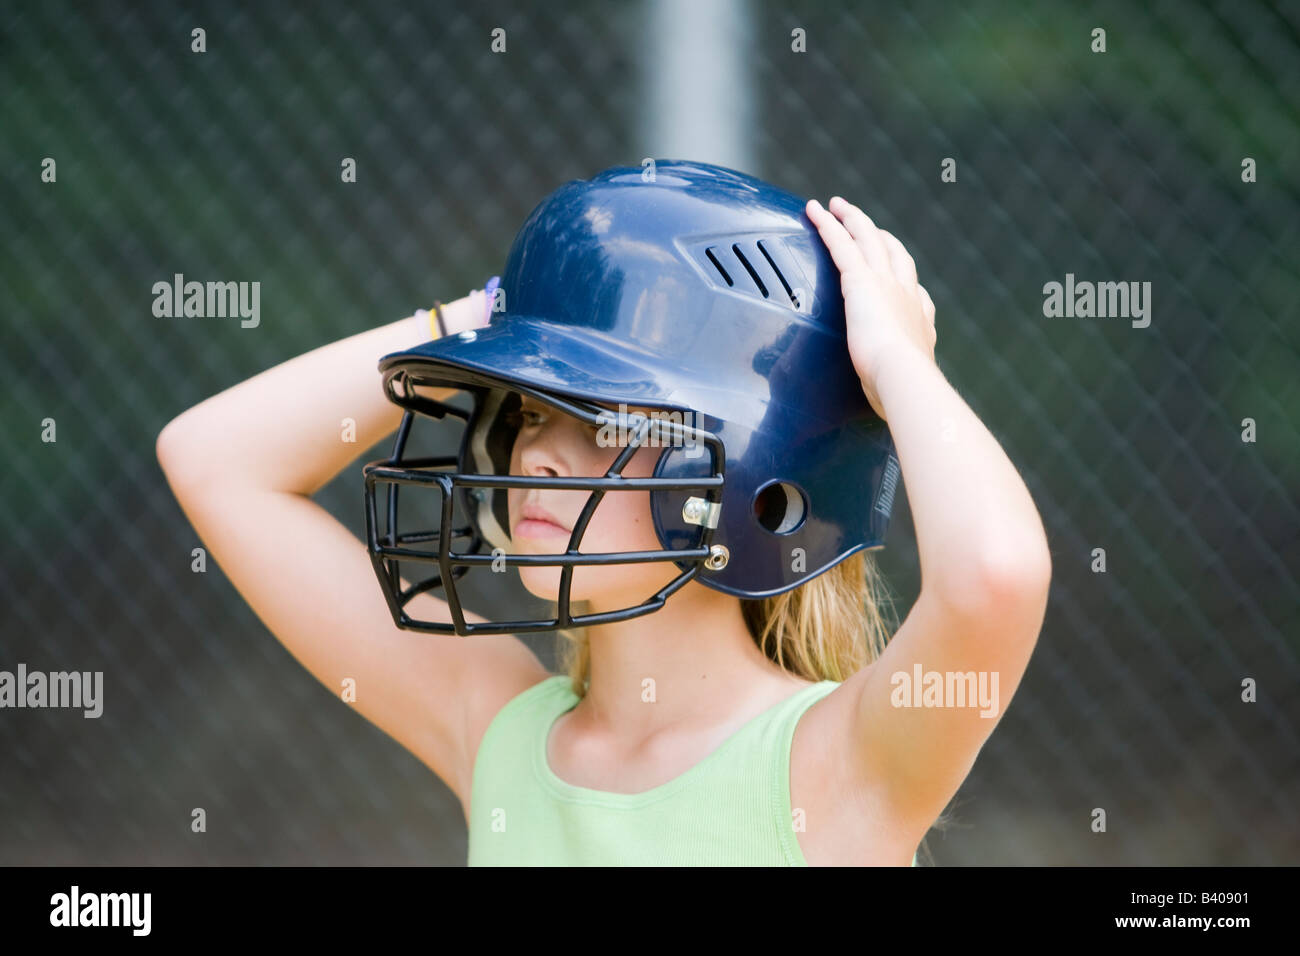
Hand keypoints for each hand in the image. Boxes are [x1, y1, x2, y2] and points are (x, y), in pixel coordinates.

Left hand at [805, 196, 936, 419]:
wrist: (905, 380)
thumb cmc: (898, 395)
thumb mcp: (897, 390)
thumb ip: (887, 393)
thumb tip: (883, 415)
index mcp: (918, 322)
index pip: (914, 293)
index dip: (905, 280)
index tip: (899, 277)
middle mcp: (906, 296)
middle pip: (895, 254)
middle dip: (880, 237)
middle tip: (868, 226)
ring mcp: (886, 283)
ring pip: (868, 239)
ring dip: (853, 220)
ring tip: (839, 205)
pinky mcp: (860, 280)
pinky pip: (841, 243)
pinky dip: (828, 224)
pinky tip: (814, 210)